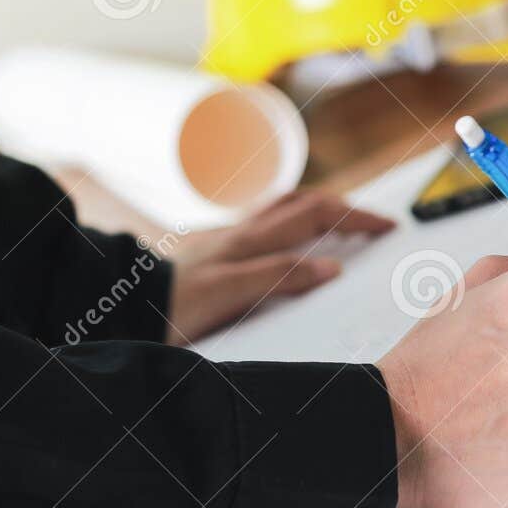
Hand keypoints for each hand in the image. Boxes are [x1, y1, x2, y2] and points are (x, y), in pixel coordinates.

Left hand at [164, 189, 393, 342]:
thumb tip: (330, 266)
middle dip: (344, 206)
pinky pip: (259, 224)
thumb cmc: (170, 305)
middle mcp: (240, 232)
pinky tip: (282, 234)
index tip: (386, 226)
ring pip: (279, 208)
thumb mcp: (229, 294)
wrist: (121, 303)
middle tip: (372, 220)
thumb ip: (279, 276)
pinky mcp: (210, 249)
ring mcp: (224, 238)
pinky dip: (284, 220)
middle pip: (303, 203)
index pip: (317, 216)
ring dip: (314, 205)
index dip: (356, 219)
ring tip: (336, 215)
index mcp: (251, 241)